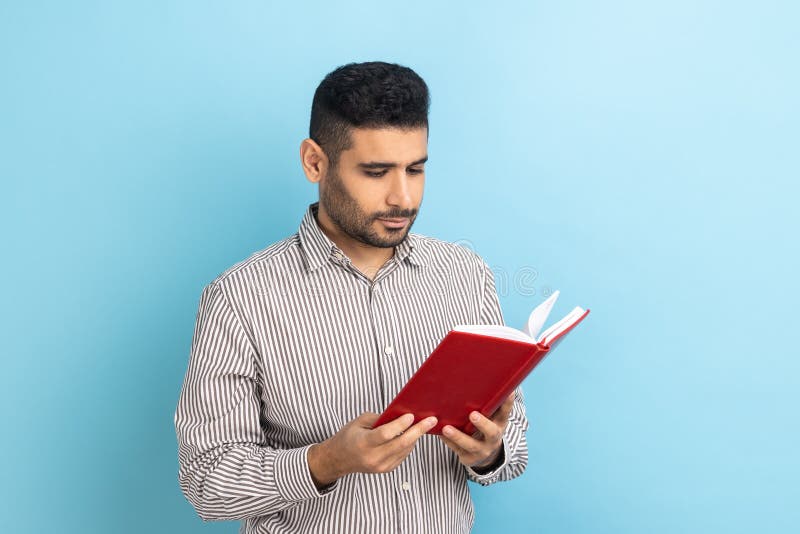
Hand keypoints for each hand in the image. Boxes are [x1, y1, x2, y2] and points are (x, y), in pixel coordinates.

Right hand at [308, 412, 436, 488]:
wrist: (338, 459)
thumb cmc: (348, 436)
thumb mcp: (359, 422)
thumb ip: (379, 419)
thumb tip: (400, 415)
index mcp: (363, 443)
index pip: (386, 434)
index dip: (400, 424)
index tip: (411, 415)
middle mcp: (373, 457)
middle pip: (401, 443)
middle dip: (418, 430)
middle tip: (432, 420)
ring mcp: (380, 466)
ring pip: (405, 450)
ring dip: (416, 436)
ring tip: (425, 424)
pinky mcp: (386, 470)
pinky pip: (402, 455)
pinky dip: (409, 444)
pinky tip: (412, 435)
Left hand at [438, 392, 514, 469]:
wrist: (486, 454)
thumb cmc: (485, 426)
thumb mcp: (491, 416)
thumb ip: (488, 402)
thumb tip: (480, 373)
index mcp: (500, 423)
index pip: (505, 412)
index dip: (508, 402)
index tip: (508, 391)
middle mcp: (494, 438)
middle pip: (491, 432)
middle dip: (482, 424)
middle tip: (473, 414)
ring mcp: (482, 449)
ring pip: (471, 444)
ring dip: (458, 436)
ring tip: (446, 428)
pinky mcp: (468, 458)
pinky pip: (457, 450)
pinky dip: (447, 442)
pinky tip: (438, 433)